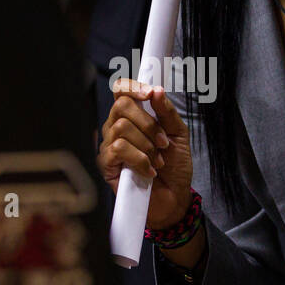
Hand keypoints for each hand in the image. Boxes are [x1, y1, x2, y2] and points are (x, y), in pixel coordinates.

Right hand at [97, 78, 193, 230]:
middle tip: (162, 141)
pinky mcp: (106, 164)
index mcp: (133, 116)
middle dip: (148, 123)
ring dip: (146, 145)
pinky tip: (148, 170)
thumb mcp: (178, 134)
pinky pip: (118, 148)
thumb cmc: (174, 166)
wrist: (173, 197)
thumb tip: (156, 90)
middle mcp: (117, 127)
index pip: (121, 91)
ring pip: (121, 128)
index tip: (150, 94)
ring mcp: (109, 145)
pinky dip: (139, 158)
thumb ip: (167, 112)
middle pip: (121, 105)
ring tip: (158, 160)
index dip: (132, 87)